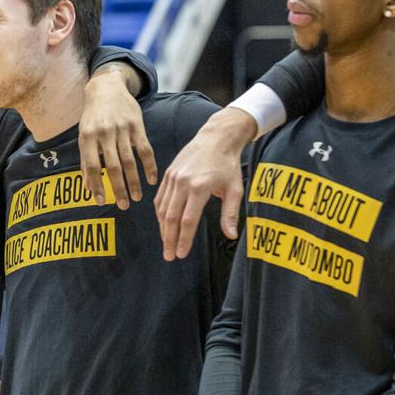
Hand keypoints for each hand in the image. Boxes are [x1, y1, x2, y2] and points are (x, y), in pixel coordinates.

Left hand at [79, 67, 156, 208]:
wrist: (107, 88)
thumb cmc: (92, 117)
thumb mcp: (84, 135)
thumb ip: (85, 160)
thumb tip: (88, 187)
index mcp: (88, 137)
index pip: (91, 166)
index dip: (96, 185)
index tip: (100, 202)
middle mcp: (105, 133)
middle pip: (112, 166)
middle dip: (118, 188)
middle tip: (123, 206)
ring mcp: (122, 129)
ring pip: (129, 160)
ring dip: (134, 181)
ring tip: (136, 198)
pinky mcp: (137, 126)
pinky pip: (145, 149)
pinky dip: (149, 166)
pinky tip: (151, 180)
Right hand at [155, 107, 255, 259]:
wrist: (215, 138)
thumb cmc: (227, 165)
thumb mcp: (235, 189)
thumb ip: (230, 213)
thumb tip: (231, 236)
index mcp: (199, 187)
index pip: (188, 220)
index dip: (184, 239)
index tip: (181, 254)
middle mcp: (182, 183)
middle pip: (171, 217)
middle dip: (169, 239)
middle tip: (169, 256)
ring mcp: (172, 178)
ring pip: (162, 209)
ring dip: (163, 229)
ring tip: (166, 244)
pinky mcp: (167, 175)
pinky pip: (160, 199)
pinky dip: (159, 214)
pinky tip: (163, 225)